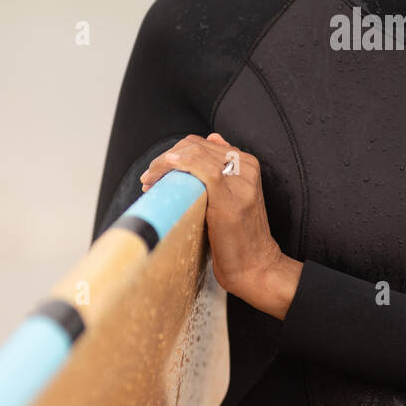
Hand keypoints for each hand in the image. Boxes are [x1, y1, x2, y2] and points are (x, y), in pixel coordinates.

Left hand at [139, 133, 301, 319]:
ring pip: (195, 154)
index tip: (157, 171)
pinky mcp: (230, 196)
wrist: (256, 266)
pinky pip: (202, 169)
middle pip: (195, 146)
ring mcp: (240, 180)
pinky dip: (179, 166)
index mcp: (247, 163)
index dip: (175, 153)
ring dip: (165, 164)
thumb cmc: (240, 237)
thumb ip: (222, 170)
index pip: (202, 144)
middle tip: (149, 178)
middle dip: (166, 158)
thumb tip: (210, 140)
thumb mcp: (233, 198)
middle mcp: (246, 166)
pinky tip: (163, 173)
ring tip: (150, 181)